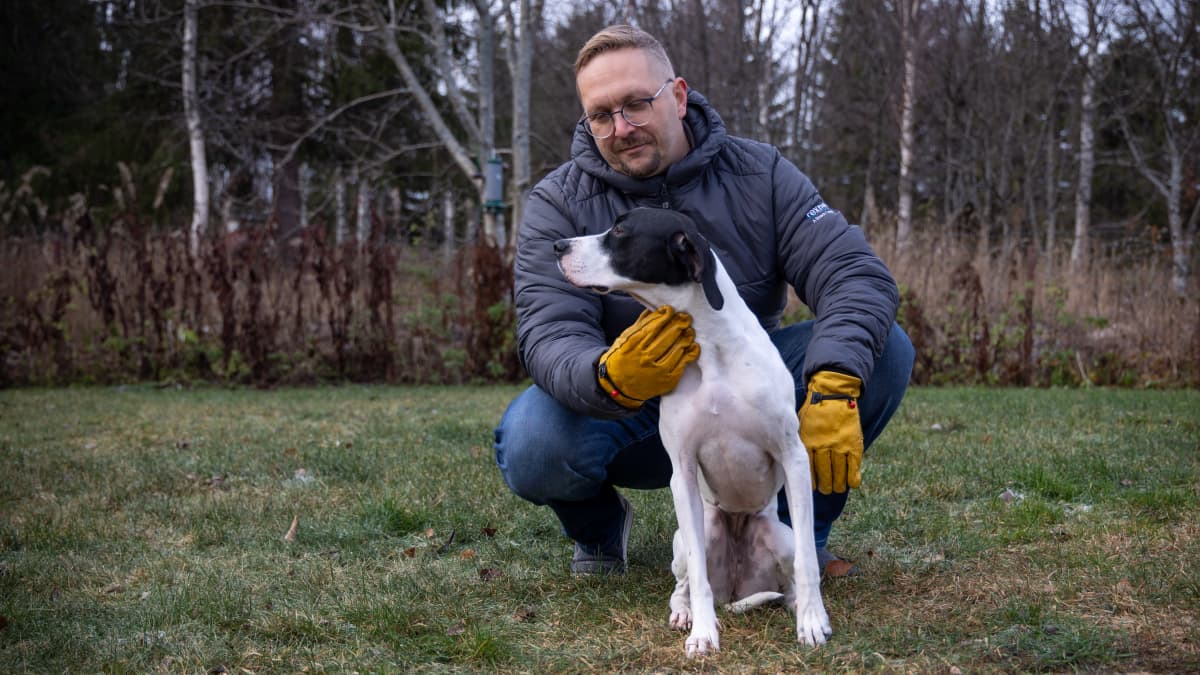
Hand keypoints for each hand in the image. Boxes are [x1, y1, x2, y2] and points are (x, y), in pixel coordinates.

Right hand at [597, 306, 699, 407]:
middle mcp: (644, 357)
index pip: (653, 326)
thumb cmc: (620, 360)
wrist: (618, 388)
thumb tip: (654, 310)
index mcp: (632, 345)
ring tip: (690, 330)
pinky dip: (690, 353)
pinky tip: (693, 346)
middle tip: (686, 317)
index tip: (670, 310)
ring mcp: (656, 370)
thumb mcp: (623, 340)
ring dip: (686, 337)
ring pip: (676, 349)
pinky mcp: (666, 380)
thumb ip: (639, 325)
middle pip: (667, 336)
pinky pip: (682, 364)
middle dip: (679, 324)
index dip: (664, 316)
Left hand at [799, 370, 864, 493]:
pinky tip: (851, 484)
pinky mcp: (854, 443)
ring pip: (840, 473)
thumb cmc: (813, 410)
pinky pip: (854, 466)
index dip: (812, 481)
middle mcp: (824, 445)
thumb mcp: (800, 425)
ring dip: (838, 484)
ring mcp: (840, 445)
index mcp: (809, 442)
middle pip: (825, 474)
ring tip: (837, 488)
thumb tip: (790, 457)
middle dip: (825, 486)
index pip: (809, 469)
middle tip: (826, 490)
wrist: (833, 393)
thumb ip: (799, 442)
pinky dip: (853, 477)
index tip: (813, 487)